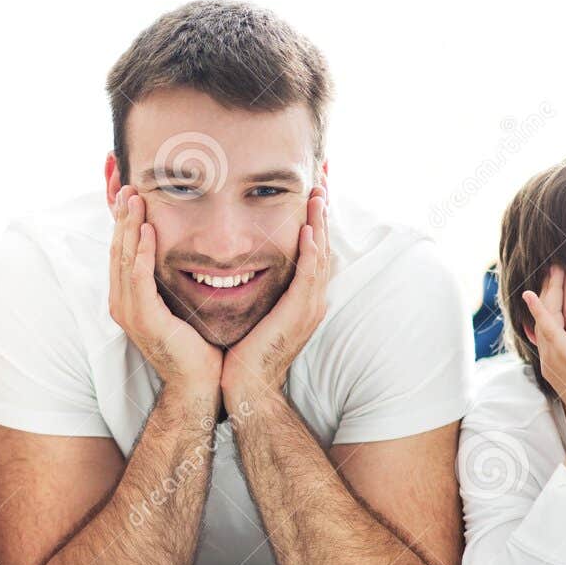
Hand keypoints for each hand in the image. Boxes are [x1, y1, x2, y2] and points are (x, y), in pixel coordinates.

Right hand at [109, 186, 221, 395]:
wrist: (198, 384)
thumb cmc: (194, 345)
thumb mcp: (179, 303)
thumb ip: (172, 279)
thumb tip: (183, 251)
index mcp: (127, 298)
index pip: (121, 251)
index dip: (123, 222)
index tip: (130, 193)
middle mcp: (121, 302)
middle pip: (117, 249)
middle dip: (122, 216)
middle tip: (128, 185)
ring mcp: (128, 312)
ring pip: (124, 258)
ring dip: (129, 226)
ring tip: (135, 198)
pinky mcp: (143, 318)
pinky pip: (138, 278)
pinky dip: (141, 252)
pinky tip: (148, 230)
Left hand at [221, 188, 328, 405]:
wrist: (248, 385)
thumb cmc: (246, 351)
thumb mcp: (256, 310)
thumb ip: (259, 287)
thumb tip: (242, 264)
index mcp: (303, 297)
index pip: (314, 249)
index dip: (315, 219)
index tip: (313, 191)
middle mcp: (313, 298)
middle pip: (323, 245)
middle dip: (323, 212)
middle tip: (323, 179)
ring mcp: (310, 306)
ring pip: (321, 254)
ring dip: (320, 222)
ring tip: (319, 193)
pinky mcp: (299, 313)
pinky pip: (309, 275)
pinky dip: (311, 251)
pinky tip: (308, 229)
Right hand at [521, 265, 565, 430]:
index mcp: (559, 365)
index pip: (551, 331)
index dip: (552, 310)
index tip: (557, 293)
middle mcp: (551, 359)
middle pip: (544, 320)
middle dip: (548, 295)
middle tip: (552, 273)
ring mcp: (554, 356)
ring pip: (546, 317)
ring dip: (547, 292)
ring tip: (553, 272)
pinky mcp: (565, 353)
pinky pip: (547, 326)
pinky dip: (539, 309)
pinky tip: (533, 294)